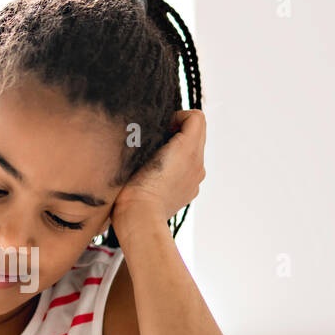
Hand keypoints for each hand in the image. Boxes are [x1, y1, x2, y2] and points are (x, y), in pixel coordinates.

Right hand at [111, 110, 206, 228]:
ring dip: (178, 149)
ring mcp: (195, 179)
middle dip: (178, 132)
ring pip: (193, 152)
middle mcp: (198, 163)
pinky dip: (177, 167)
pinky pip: (189, 169)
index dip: (176, 117)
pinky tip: (159, 177)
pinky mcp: (190, 191)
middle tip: (157, 143)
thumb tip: (165, 125)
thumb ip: (159, 129)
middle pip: (197, 133)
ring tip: (156, 161)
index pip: (195, 117)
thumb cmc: (135, 184)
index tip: (160, 129)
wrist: (139, 217)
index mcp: (189, 149)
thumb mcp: (142, 146)